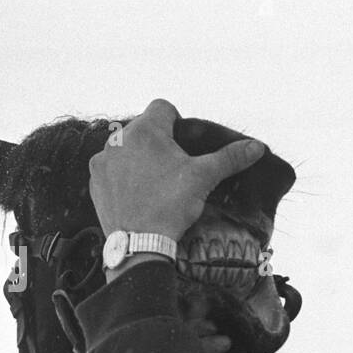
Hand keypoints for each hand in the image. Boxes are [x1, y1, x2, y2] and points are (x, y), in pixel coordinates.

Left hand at [88, 98, 265, 242]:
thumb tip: (256, 146)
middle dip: (159, 142)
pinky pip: (111, 170)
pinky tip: (138, 194)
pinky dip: (123, 177)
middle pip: (144, 129)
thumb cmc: (170, 205)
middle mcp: (118, 140)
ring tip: (156, 183)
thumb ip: (229, 158)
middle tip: (174, 168)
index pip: (163, 107)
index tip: (185, 144)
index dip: (177, 122)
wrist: (139, 244)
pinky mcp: (96, 182)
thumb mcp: (203, 178)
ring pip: (126, 149)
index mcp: (145, 131)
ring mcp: (103, 161)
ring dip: (139, 158)